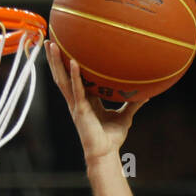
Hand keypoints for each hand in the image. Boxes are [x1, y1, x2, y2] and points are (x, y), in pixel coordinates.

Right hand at [47, 45, 148, 166]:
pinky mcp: (80, 111)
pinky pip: (77, 90)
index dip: (67, 64)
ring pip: (62, 80)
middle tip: (49, 41)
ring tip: (51, 45)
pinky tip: (72, 62)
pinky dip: (74, 76)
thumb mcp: (124, 117)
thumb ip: (132, 104)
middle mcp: (77, 101)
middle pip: (62, 75)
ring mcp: (76, 105)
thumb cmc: (112, 138)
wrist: (105, 154)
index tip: (64, 48)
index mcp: (85, 101)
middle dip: (54, 59)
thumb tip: (146, 94)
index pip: (74, 78)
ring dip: (56, 63)